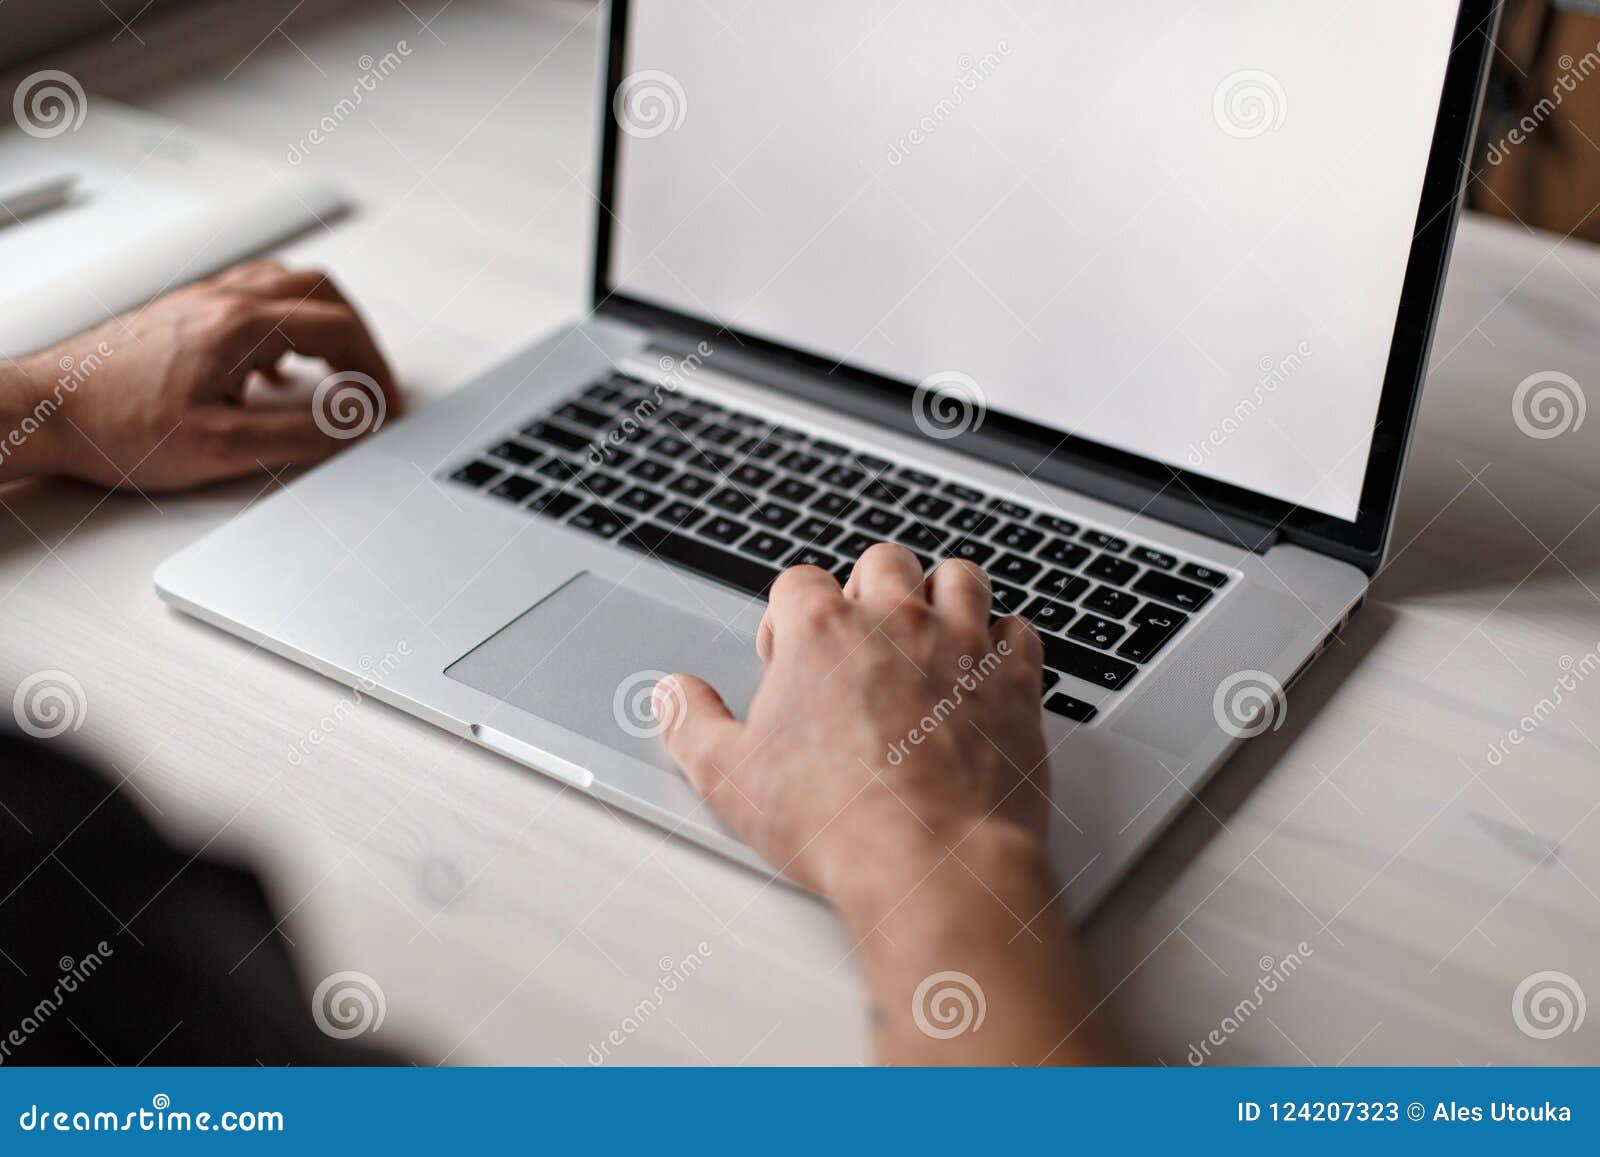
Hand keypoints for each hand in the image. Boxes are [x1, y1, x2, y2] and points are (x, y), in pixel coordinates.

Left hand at [4, 261, 400, 490]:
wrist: (43, 412)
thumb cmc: (112, 426)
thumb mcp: (221, 448)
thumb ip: (300, 434)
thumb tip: (354, 422)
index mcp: (238, 326)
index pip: (338, 329)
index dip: (375, 372)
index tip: (384, 407)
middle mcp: (221, 301)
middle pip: (320, 292)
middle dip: (359, 338)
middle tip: (370, 384)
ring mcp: (199, 303)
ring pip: (286, 287)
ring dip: (323, 325)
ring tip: (334, 372)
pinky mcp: (181, 316)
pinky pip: (252, 300)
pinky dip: (285, 328)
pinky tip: (274, 372)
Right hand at [656, 544, 1113, 1064]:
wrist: (936, 862)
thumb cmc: (837, 824)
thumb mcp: (729, 780)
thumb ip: (691, 724)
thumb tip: (671, 695)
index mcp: (820, 632)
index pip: (798, 582)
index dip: (786, 617)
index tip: (788, 656)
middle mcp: (894, 621)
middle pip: (881, 562)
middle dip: (866, 591)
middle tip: (858, 643)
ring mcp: (961, 645)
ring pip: (959, 577)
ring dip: (941, 598)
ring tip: (926, 638)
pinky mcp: (1014, 681)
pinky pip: (1019, 631)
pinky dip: (1003, 644)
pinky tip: (985, 673)